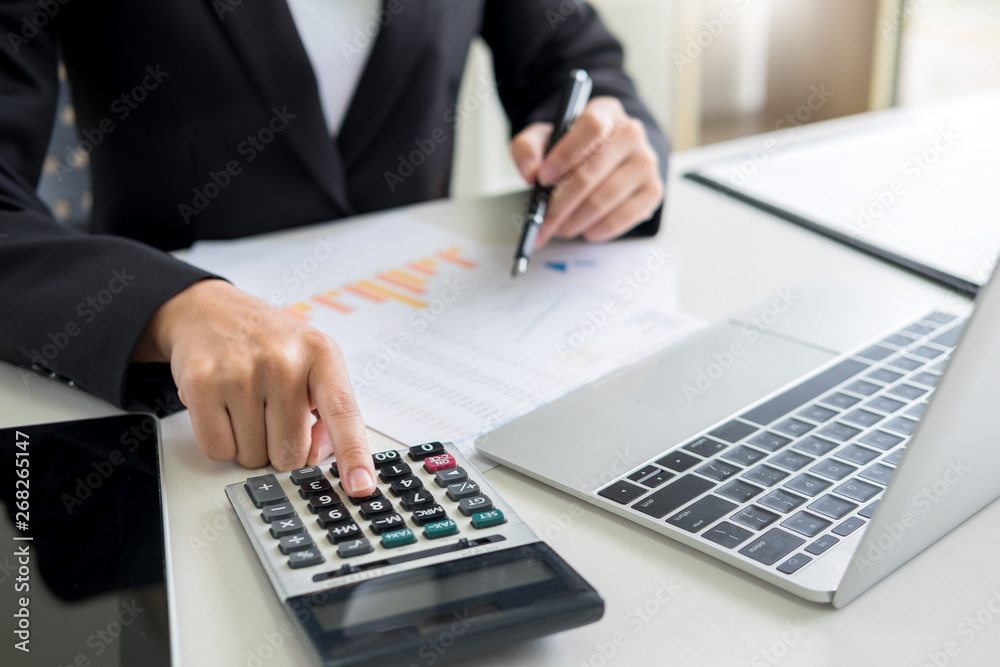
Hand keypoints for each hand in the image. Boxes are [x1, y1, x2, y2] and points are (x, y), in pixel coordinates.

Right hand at [131, 279, 376, 495]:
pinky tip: (223, 410)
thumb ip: (327, 411)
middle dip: (281, 448)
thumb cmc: (269, 343)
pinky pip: (218, 450)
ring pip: (253, 456)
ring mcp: (241, 371)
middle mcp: (284, 360)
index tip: (361, 486)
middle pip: (291, 453)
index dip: (354, 455)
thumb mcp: (312, 362)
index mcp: (322, 355)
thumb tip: (318, 455)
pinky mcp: (202, 383)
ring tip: (245, 405)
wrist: (210, 310)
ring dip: (249, 444)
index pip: (344, 413)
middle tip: (271, 415)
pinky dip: (221, 442)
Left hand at [510, 96, 662, 246]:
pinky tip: (586, 230)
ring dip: (575, 221)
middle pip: (592, 172)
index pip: (591, 127)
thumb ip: (528, 149)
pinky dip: (599, 230)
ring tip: (560, 227)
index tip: (543, 178)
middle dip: (560, 204)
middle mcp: (631, 133)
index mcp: (605, 112)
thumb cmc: (573, 149)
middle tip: (544, 221)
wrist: (605, 159)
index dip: (565, 155)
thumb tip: (531, 172)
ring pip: (604, 199)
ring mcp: (646, 163)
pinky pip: (623, 218)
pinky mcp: (653, 191)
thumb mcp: (543, 139)